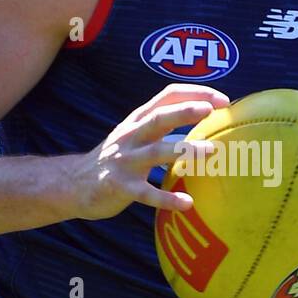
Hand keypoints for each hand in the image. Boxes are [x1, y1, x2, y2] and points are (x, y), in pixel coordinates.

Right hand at [73, 83, 226, 219]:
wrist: (74, 183)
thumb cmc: (117, 157)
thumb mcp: (135, 133)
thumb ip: (162, 123)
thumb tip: (203, 113)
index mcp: (138, 120)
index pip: (167, 96)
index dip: (195, 93)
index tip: (223, 101)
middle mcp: (131, 136)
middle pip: (159, 118)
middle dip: (185, 112)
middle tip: (210, 110)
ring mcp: (125, 161)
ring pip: (156, 152)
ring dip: (184, 151)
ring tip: (211, 151)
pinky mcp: (120, 187)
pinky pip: (146, 193)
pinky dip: (167, 199)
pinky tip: (187, 203)